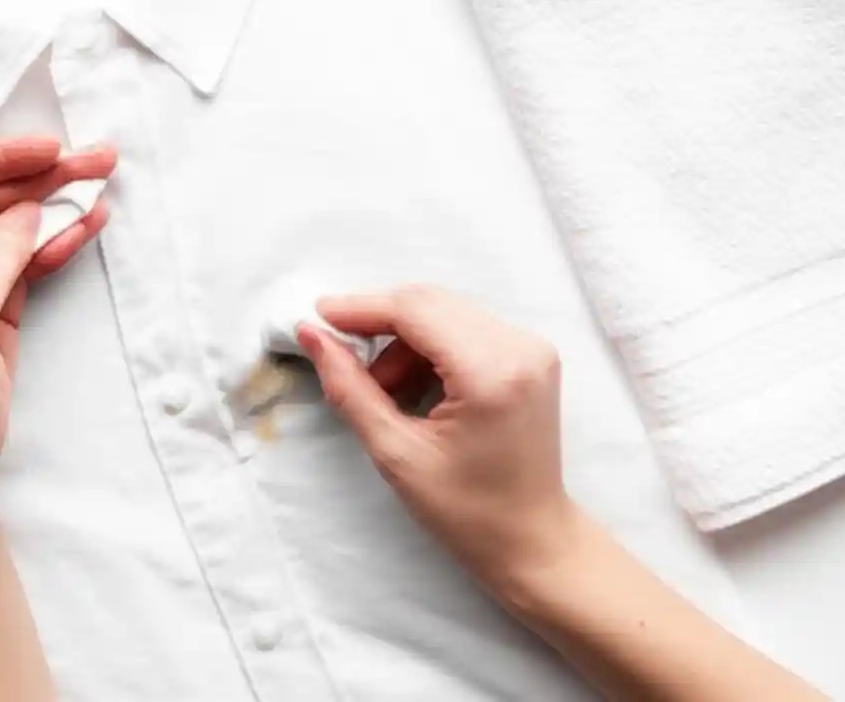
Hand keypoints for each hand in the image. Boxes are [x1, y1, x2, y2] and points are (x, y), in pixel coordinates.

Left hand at [0, 136, 115, 498]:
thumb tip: (27, 209)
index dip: (9, 154)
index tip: (56, 148)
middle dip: (48, 174)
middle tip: (103, 160)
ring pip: (17, 218)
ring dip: (60, 203)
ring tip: (107, 188)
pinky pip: (27, 252)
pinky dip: (58, 238)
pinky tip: (90, 225)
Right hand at [298, 284, 571, 586]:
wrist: (531, 541)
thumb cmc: (467, 512)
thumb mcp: (397, 454)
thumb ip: (351, 389)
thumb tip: (313, 336)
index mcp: (492, 373)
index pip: (416, 310)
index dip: (361, 308)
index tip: (317, 318)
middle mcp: (520, 348)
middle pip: (431, 303)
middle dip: (378, 323)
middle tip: (339, 354)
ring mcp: (531, 348)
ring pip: (446, 313)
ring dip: (402, 340)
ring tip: (381, 391)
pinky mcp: (530, 356)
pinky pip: (465, 328)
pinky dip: (428, 348)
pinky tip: (411, 388)